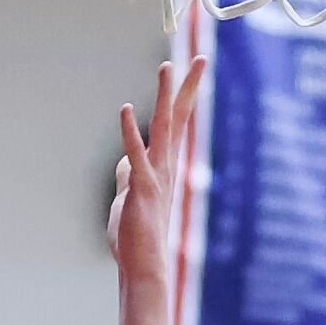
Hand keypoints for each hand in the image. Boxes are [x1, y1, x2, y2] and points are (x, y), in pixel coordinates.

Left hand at [109, 57, 207, 289]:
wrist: (143, 267)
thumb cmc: (136, 238)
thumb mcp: (128, 199)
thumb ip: (128, 177)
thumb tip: (124, 161)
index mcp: (163, 167)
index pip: (177, 124)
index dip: (184, 95)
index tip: (193, 68)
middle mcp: (165, 166)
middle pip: (178, 119)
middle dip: (188, 87)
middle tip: (200, 57)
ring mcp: (155, 176)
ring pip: (162, 130)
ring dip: (164, 98)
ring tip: (167, 67)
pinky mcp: (141, 189)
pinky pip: (136, 156)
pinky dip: (130, 133)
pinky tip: (125, 109)